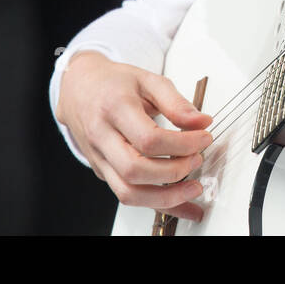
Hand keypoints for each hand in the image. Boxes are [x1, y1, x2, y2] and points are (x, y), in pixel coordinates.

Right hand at [55, 51, 213, 219]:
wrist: (79, 89)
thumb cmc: (113, 83)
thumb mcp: (148, 80)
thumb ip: (176, 102)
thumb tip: (202, 122)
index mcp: (114, 109)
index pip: (149, 139)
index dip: (183, 144)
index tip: (204, 138)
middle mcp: (102, 137)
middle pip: (135, 170)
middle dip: (174, 172)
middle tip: (197, 159)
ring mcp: (99, 159)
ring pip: (128, 193)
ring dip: (165, 198)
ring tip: (193, 187)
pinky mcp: (102, 172)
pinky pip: (128, 196)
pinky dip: (156, 203)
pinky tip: (179, 201)